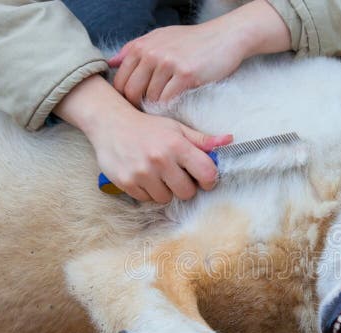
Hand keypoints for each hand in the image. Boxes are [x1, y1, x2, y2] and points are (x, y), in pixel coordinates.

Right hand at [53, 75, 231, 202]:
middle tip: (176, 175)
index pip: (207, 174)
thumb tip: (229, 140)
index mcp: (177, 145)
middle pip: (187, 192)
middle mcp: (160, 160)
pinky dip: (148, 191)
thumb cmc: (149, 128)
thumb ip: (202, 140)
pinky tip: (144, 176)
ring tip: (158, 174)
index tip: (203, 178)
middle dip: (184, 186)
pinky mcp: (127, 182)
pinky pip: (146, 199)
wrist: (110, 123)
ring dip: (165, 190)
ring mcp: (142, 173)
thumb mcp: (177, 128)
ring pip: (166, 198)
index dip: (209, 180)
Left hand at [109, 23, 245, 104]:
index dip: (123, 96)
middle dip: (136, 105)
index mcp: (142, 46)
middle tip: (145, 113)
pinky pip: (167, 100)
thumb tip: (111, 62)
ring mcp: (168, 64)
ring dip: (155, 107)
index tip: (133, 104)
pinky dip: (168, 106)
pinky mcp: (185, 75)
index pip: (120, 79)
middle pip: (131, 91)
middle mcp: (152, 53)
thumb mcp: (160, 37)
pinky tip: (174, 105)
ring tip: (162, 110)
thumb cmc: (192, 40)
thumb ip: (135, 48)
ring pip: (149, 97)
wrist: (224, 37)